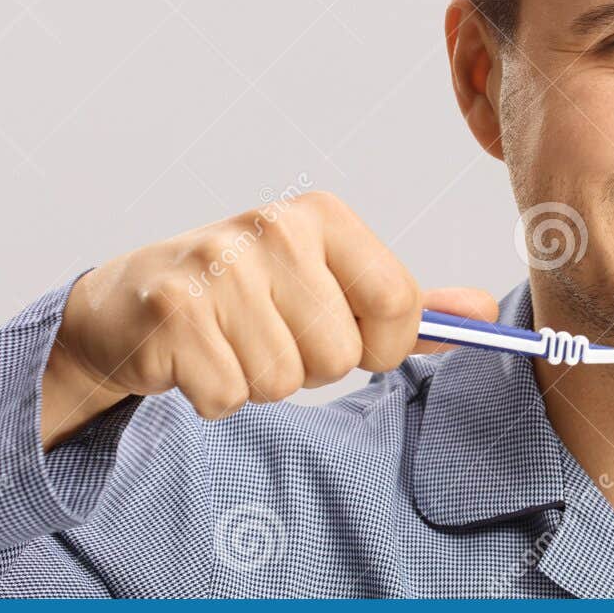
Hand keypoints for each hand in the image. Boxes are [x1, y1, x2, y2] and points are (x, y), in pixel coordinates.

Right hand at [40, 191, 496, 449]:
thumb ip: (408, 304)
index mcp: (322, 215)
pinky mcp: (172, 313)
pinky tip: (198, 357)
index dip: (384, 345)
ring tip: (233, 342)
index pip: (399, 302)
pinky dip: (215, 394)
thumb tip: (484, 314)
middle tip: (271, 334)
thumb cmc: (249, 295)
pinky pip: (229, 396)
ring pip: (283, 382)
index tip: (354, 341)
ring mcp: (217, 267)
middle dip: (310, 366)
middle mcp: (272, 228)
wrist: (128, 303)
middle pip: (340, 354)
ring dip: (260, 381)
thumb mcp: (331, 284)